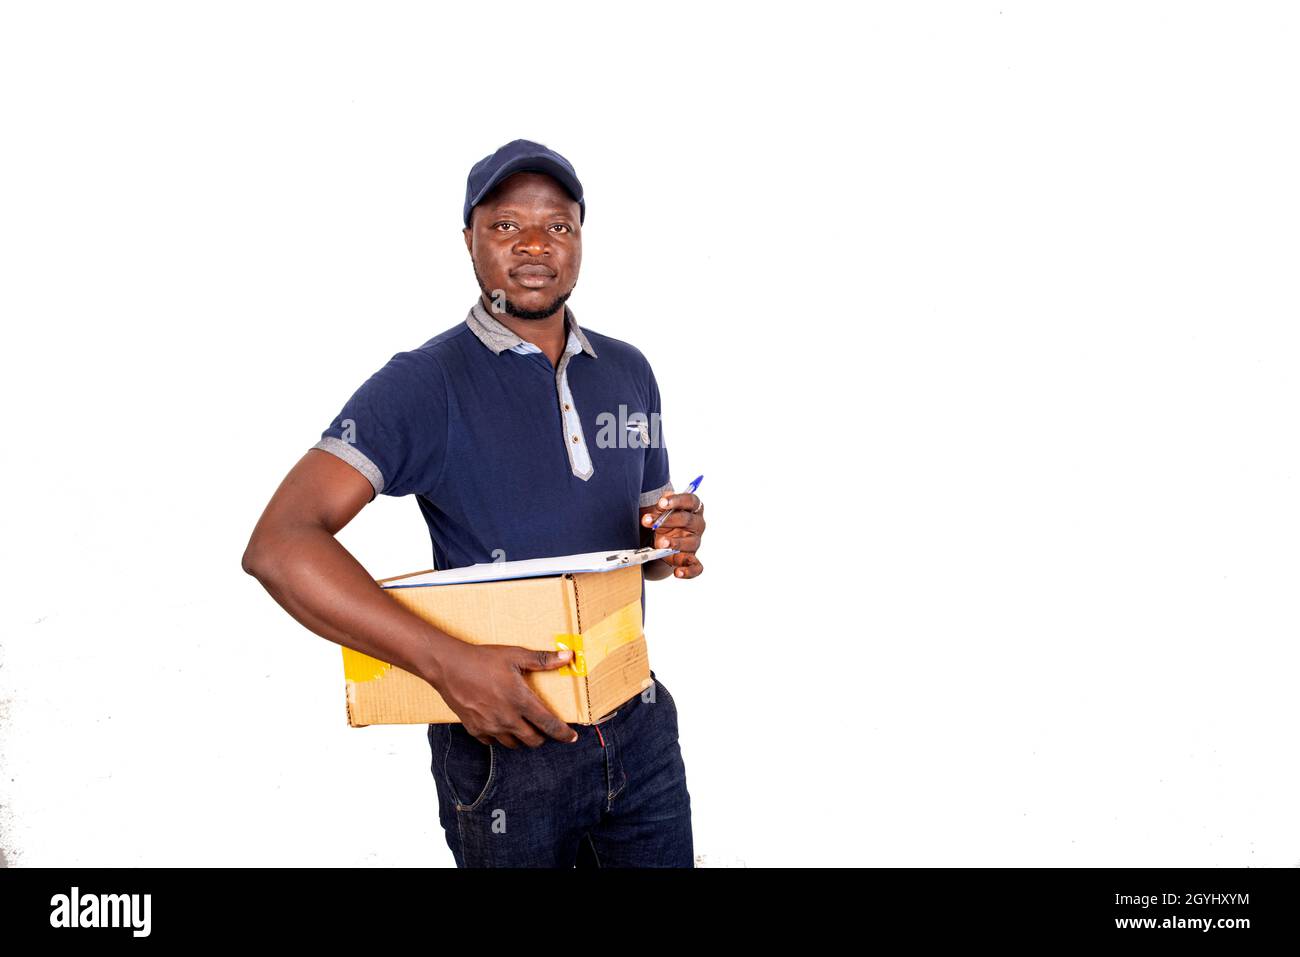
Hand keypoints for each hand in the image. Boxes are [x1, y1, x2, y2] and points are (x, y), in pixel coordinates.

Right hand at [432, 641, 579, 747]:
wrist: (449, 666)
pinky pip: (492, 741)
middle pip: (533, 740)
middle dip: (542, 737)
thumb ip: (544, 660)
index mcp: (521, 701)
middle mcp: (507, 719)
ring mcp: (490, 727)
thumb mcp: (515, 655)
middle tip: (543, 728)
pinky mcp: (475, 729)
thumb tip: (568, 657)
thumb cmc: (483, 659)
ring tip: (522, 726)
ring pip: (513, 744)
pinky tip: (499, 724)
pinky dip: (499, 736)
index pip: (549, 724)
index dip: (563, 734)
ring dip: (521, 737)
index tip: (571, 738)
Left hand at [640, 491, 704, 578]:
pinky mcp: (691, 559)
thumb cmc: (664, 522)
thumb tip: (663, 501)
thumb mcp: (660, 511)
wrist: (660, 541)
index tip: (662, 503)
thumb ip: (661, 506)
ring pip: (690, 543)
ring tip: (660, 543)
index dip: (677, 501)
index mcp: (693, 509)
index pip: (691, 501)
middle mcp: (697, 525)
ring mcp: (695, 542)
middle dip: (668, 521)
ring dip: (674, 543)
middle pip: (687, 520)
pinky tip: (677, 573)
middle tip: (652, 523)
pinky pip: (696, 567)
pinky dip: (688, 572)